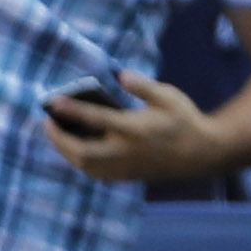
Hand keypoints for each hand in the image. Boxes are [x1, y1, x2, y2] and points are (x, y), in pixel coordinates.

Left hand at [43, 70, 222, 184]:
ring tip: (57, 134)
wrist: (202, 154)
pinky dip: (80, 161)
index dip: (72, 111)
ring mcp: (126, 167)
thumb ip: (142, 86)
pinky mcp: (127, 176)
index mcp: (135, 129)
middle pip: (83, 152)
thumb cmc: (184, 120)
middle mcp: (127, 151)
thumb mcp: (168, 96)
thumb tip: (120, 75)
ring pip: (86, 166)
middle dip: (59, 139)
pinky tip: (74, 148)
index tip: (53, 102)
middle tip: (47, 122)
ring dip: (66, 152)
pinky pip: (96, 173)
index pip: (96, 120)